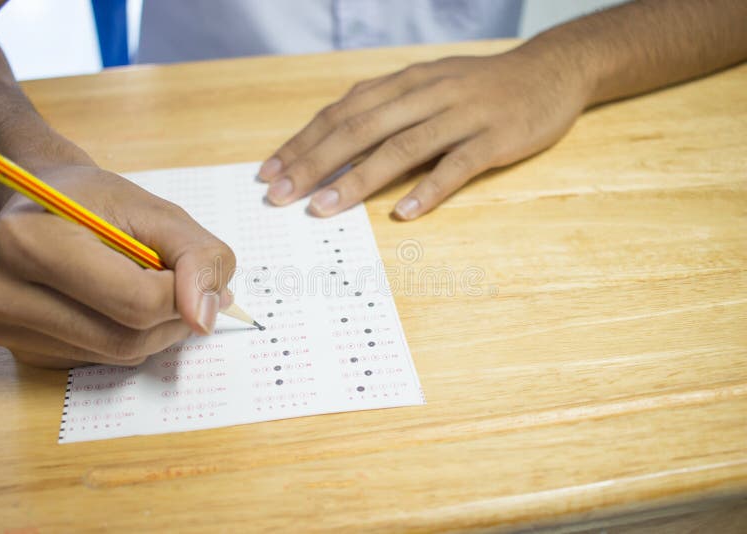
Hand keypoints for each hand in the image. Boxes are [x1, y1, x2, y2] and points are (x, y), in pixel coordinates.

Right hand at [0, 164, 235, 367]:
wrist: (42, 206)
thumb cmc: (98, 204)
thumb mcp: (159, 212)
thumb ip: (199, 257)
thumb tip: (206, 319)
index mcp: (27, 242)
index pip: (136, 301)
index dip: (183, 293)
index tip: (191, 273)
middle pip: (126, 338)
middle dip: (172, 318)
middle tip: (180, 286)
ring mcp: (1, 328)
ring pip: (117, 356)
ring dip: (153, 330)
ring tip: (144, 286)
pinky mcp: (18, 351)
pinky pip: (101, 361)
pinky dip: (126, 337)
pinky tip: (112, 303)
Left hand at [259, 50, 589, 218]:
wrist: (550, 70)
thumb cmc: (479, 87)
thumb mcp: (428, 86)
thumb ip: (387, 110)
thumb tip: (339, 146)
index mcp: (404, 82)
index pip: (341, 112)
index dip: (303, 142)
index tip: (270, 172)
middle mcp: (425, 94)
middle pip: (359, 129)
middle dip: (314, 163)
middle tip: (280, 195)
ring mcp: (461, 115)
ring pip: (400, 147)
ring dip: (357, 179)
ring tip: (323, 208)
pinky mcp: (494, 138)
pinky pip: (457, 166)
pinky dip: (429, 189)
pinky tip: (403, 212)